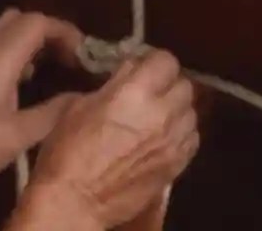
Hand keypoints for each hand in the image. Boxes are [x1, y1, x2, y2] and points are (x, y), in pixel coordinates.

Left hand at [0, 9, 84, 186]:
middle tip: (69, 57)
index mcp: (2, 57)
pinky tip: (25, 79)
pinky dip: (19, 50)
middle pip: (24, 18)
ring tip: (54, 66)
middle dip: (51, 32)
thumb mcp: (19, 135)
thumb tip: (83, 98)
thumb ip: (54, 112)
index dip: (66, 33)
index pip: (39, 22)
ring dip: (34, 41)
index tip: (84, 56)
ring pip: (9, 29)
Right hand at [11, 51, 198, 229]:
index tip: (143, 69)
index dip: (154, 62)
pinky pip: (192, 139)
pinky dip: (181, 134)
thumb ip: (113, 84)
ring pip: (192, 112)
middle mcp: (162, 113)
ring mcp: (173, 140)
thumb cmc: (68, 151)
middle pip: (185, 85)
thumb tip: (131, 69)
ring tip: (158, 118)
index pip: (166, 60)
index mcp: (136, 93)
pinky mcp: (178, 164)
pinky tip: (164, 139)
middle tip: (150, 93)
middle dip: (168, 85)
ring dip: (177, 110)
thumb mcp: (80, 106)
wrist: (75, 201)